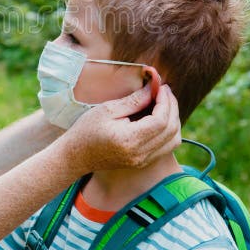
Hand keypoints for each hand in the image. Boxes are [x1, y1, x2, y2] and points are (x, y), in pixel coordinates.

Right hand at [60, 83, 180, 173]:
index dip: (165, 101)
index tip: (161, 86)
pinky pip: (167, 147)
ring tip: (164, 103)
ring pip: (174, 140)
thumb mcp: (107, 109)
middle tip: (165, 91)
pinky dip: (169, 130)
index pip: (160, 121)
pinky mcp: (143, 162)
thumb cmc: (86, 130)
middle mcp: (140, 154)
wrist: (76, 156)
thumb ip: (134, 100)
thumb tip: (153, 87)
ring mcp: (143, 161)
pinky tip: (160, 117)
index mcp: (129, 140)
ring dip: (174, 119)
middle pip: (171, 130)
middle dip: (172, 107)